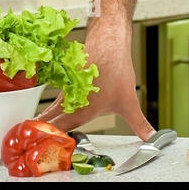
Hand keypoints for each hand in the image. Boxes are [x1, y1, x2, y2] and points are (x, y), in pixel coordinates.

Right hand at [37, 19, 153, 139]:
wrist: (108, 41)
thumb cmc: (116, 70)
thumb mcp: (129, 103)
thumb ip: (139, 124)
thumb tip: (151, 137)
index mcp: (81, 112)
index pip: (57, 131)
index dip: (48, 141)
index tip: (43, 148)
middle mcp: (68, 102)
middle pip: (47, 122)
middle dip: (42, 132)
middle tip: (38, 142)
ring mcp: (64, 90)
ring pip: (52, 109)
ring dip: (47, 119)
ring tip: (44, 129)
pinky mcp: (65, 80)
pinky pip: (57, 96)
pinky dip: (55, 105)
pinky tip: (57, 110)